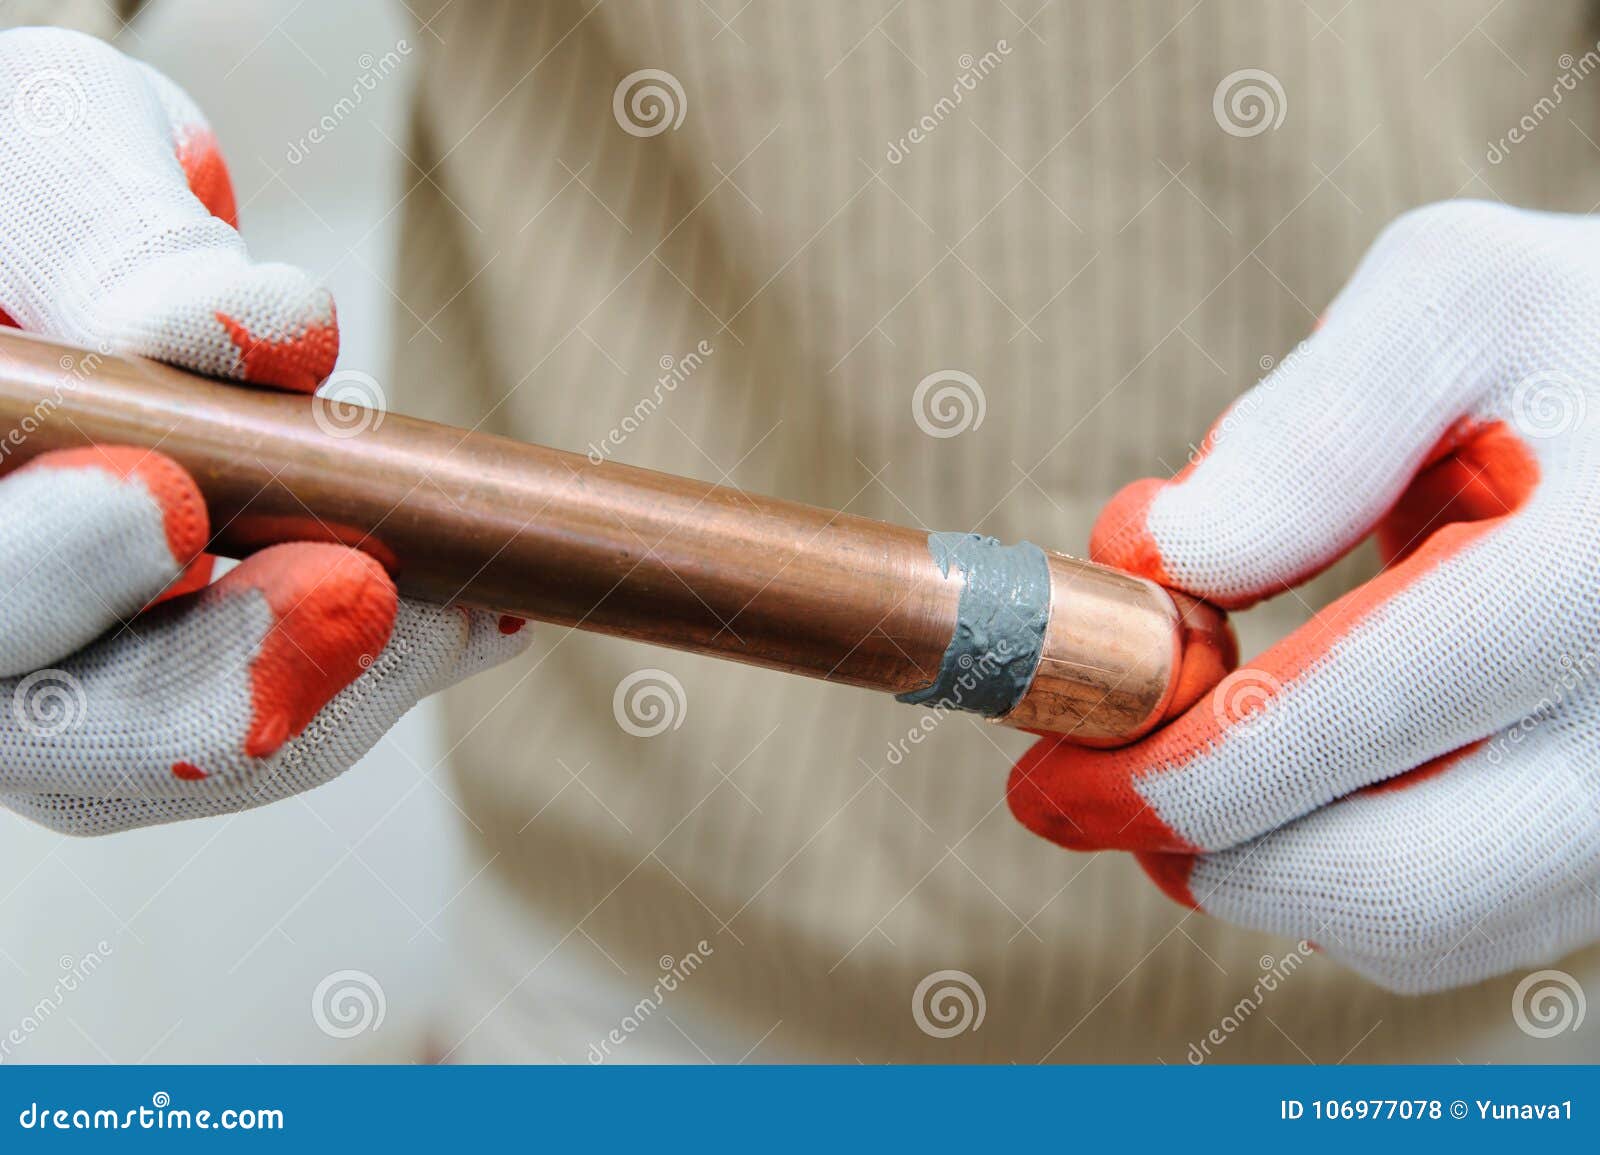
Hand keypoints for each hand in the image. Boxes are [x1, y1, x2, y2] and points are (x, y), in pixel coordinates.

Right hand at [0, 29, 528, 833]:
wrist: (68, 237)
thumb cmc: (38, 180)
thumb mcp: (54, 155)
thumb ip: (108, 236)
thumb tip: (268, 334)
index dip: (44, 567)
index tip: (172, 501)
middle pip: (43, 727)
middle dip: (214, 677)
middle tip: (361, 595)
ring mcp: (50, 657)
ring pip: (162, 746)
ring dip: (325, 692)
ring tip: (457, 614)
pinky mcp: (169, 667)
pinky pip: (265, 711)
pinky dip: (378, 669)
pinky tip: (479, 618)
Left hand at [1008, 200, 1599, 993]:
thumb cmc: (1571, 339)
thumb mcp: (1453, 307)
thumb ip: (1305, 434)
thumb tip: (1146, 558)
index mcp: (1597, 567)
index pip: (1357, 716)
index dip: (1179, 769)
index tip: (1053, 777)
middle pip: (1397, 884)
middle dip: (1207, 852)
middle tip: (1090, 798)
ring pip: (1428, 928)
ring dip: (1266, 874)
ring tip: (1181, 775)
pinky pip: (1468, 917)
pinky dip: (1346, 876)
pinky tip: (1289, 783)